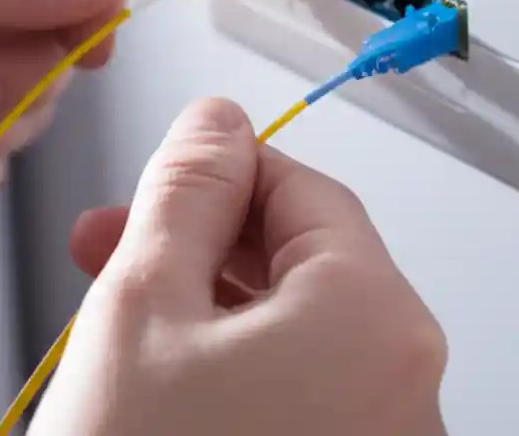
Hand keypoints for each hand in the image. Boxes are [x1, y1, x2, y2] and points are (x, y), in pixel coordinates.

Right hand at [33, 98, 447, 435]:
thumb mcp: (140, 308)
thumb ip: (185, 192)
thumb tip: (214, 123)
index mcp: (375, 319)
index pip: (307, 190)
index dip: (222, 169)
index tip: (164, 173)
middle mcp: (403, 383)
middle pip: (306, 261)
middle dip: (200, 245)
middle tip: (115, 249)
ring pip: (298, 331)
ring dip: (209, 310)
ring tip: (123, 330)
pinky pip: (302, 395)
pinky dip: (237, 373)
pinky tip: (165, 389)